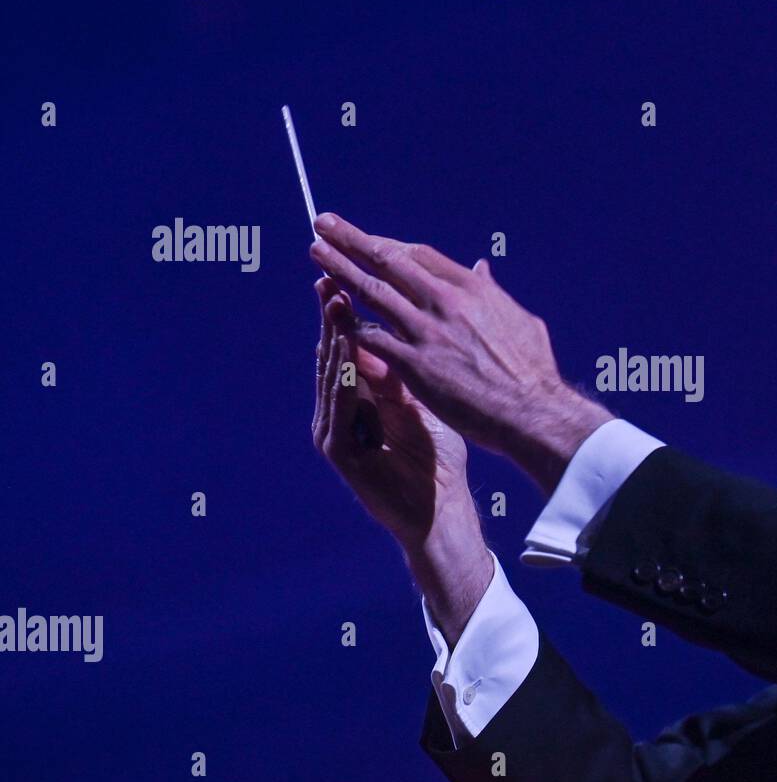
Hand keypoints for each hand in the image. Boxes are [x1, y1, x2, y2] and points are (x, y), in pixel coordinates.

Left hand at [308, 213, 613, 493]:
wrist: (534, 411)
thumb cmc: (533, 372)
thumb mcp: (519, 319)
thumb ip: (494, 291)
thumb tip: (483, 266)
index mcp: (472, 288)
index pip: (419, 255)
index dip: (387, 244)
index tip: (367, 240)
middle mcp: (446, 301)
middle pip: (388, 260)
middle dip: (352, 240)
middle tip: (323, 223)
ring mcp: (428, 331)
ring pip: (372, 292)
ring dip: (338, 270)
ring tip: (315, 253)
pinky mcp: (416, 365)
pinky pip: (371, 339)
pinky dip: (348, 325)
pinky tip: (328, 315)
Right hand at [312, 276, 491, 644]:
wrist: (441, 511)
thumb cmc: (439, 459)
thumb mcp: (428, 400)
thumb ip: (417, 362)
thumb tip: (421, 315)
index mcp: (364, 394)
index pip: (353, 342)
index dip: (352, 308)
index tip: (354, 271)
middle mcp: (344, 408)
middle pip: (334, 352)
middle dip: (333, 315)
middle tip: (330, 276)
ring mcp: (337, 430)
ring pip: (330, 375)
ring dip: (333, 340)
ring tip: (335, 305)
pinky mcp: (339, 452)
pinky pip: (337, 410)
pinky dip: (342, 382)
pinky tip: (344, 358)